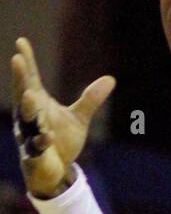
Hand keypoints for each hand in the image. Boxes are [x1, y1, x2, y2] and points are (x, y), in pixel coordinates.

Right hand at [10, 38, 114, 197]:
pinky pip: (35, 146)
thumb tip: (111, 79)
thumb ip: (91, 100)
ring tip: (30, 95)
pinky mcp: (32, 154)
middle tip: (17, 59)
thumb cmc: (61, 141)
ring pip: (26, 120)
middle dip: (20, 78)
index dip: (27, 62)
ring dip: (28, 108)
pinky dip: (41, 141)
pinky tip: (48, 136)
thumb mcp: (79, 119)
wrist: (56, 172)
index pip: (31, 79)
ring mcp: (28, 134)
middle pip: (23, 94)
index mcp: (38, 103)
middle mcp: (29, 116)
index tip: (21, 42)